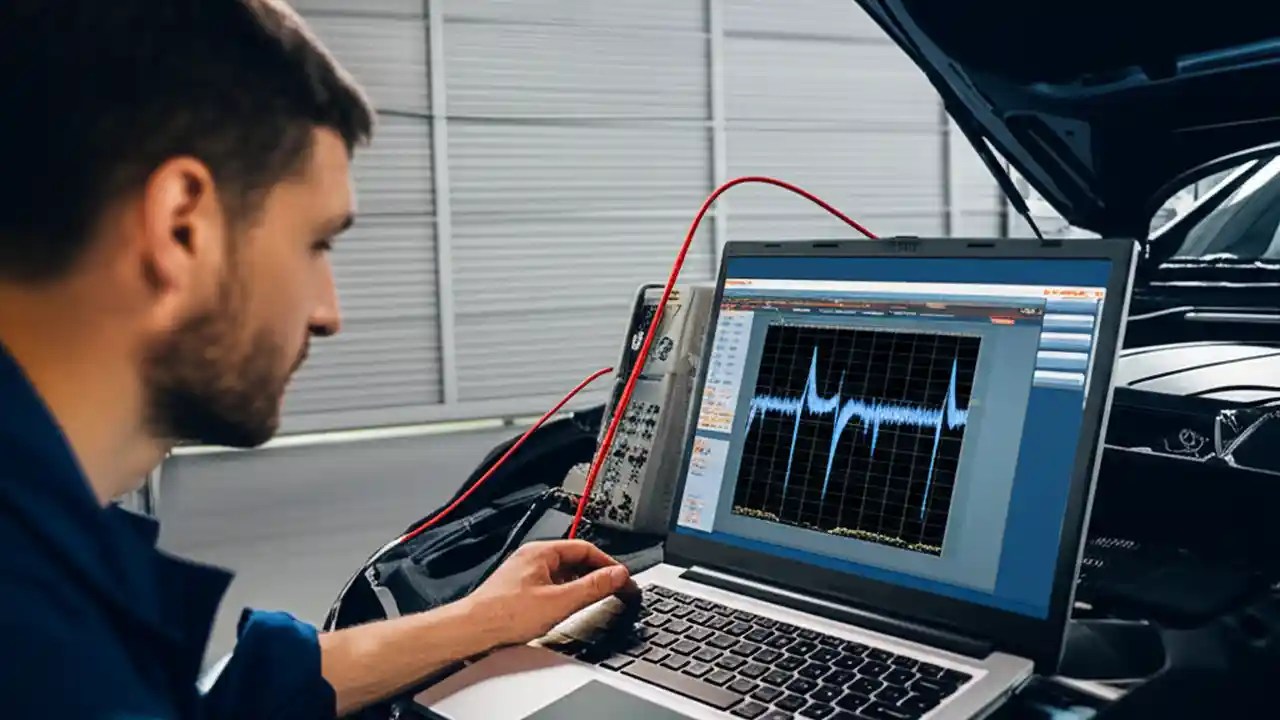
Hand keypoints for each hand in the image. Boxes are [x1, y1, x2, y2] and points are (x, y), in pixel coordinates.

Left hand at [463, 540, 634, 646]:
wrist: (474, 630)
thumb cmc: (505, 614)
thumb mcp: (560, 601)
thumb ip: (592, 587)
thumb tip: (617, 576)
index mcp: (542, 552)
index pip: (585, 548)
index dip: (608, 564)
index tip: (621, 578)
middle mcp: (532, 557)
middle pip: (575, 560)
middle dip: (596, 574)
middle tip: (613, 589)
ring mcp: (525, 572)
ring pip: (563, 573)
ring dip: (581, 585)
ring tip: (595, 599)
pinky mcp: (520, 589)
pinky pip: (551, 585)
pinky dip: (566, 593)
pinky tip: (569, 608)